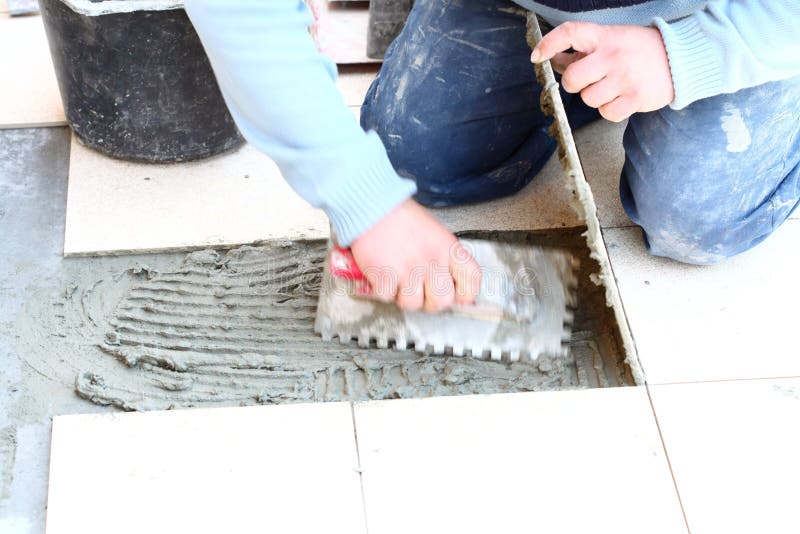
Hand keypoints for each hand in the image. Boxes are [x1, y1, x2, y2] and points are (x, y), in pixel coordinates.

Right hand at [350, 199, 480, 311]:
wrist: (373, 206)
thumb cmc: (402, 218)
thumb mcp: (434, 232)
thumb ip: (444, 256)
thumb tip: (450, 283)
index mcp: (449, 247)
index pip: (471, 280)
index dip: (466, 294)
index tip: (458, 297)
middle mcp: (433, 259)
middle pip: (443, 301)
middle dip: (430, 302)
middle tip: (420, 292)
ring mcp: (409, 269)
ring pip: (413, 304)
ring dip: (402, 296)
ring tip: (397, 280)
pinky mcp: (386, 275)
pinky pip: (387, 297)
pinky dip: (381, 290)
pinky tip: (381, 275)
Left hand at [531, 22, 673, 121]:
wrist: (681, 59)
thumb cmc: (641, 49)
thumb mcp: (613, 39)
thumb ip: (585, 50)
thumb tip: (555, 60)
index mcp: (605, 37)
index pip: (570, 32)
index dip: (549, 44)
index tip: (537, 56)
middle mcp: (612, 56)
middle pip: (572, 78)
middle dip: (574, 83)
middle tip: (587, 80)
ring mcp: (624, 78)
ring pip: (588, 98)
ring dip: (594, 97)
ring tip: (611, 87)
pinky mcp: (635, 98)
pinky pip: (606, 113)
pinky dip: (609, 110)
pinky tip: (621, 98)